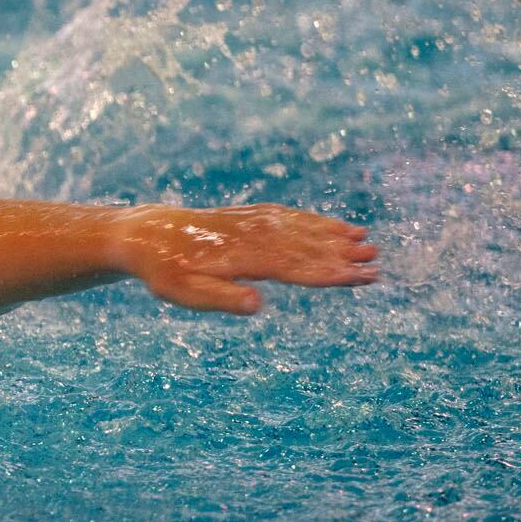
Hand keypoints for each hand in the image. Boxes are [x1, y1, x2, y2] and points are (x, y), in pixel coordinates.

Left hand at [112, 203, 376, 315]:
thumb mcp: (184, 292)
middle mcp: (252, 235)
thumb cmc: (163, 270)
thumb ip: (220, 298)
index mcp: (242, 257)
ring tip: (365, 240)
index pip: (296, 267)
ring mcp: (251, 222)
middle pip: (305, 247)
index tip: (360, 278)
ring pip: (300, 227)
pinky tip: (330, 224)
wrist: (144, 233)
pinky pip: (286, 215)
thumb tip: (258, 305)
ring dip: (333, 234)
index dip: (330, 273)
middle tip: (376, 264)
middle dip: (342, 255)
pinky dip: (311, 219)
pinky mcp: (247, 216)